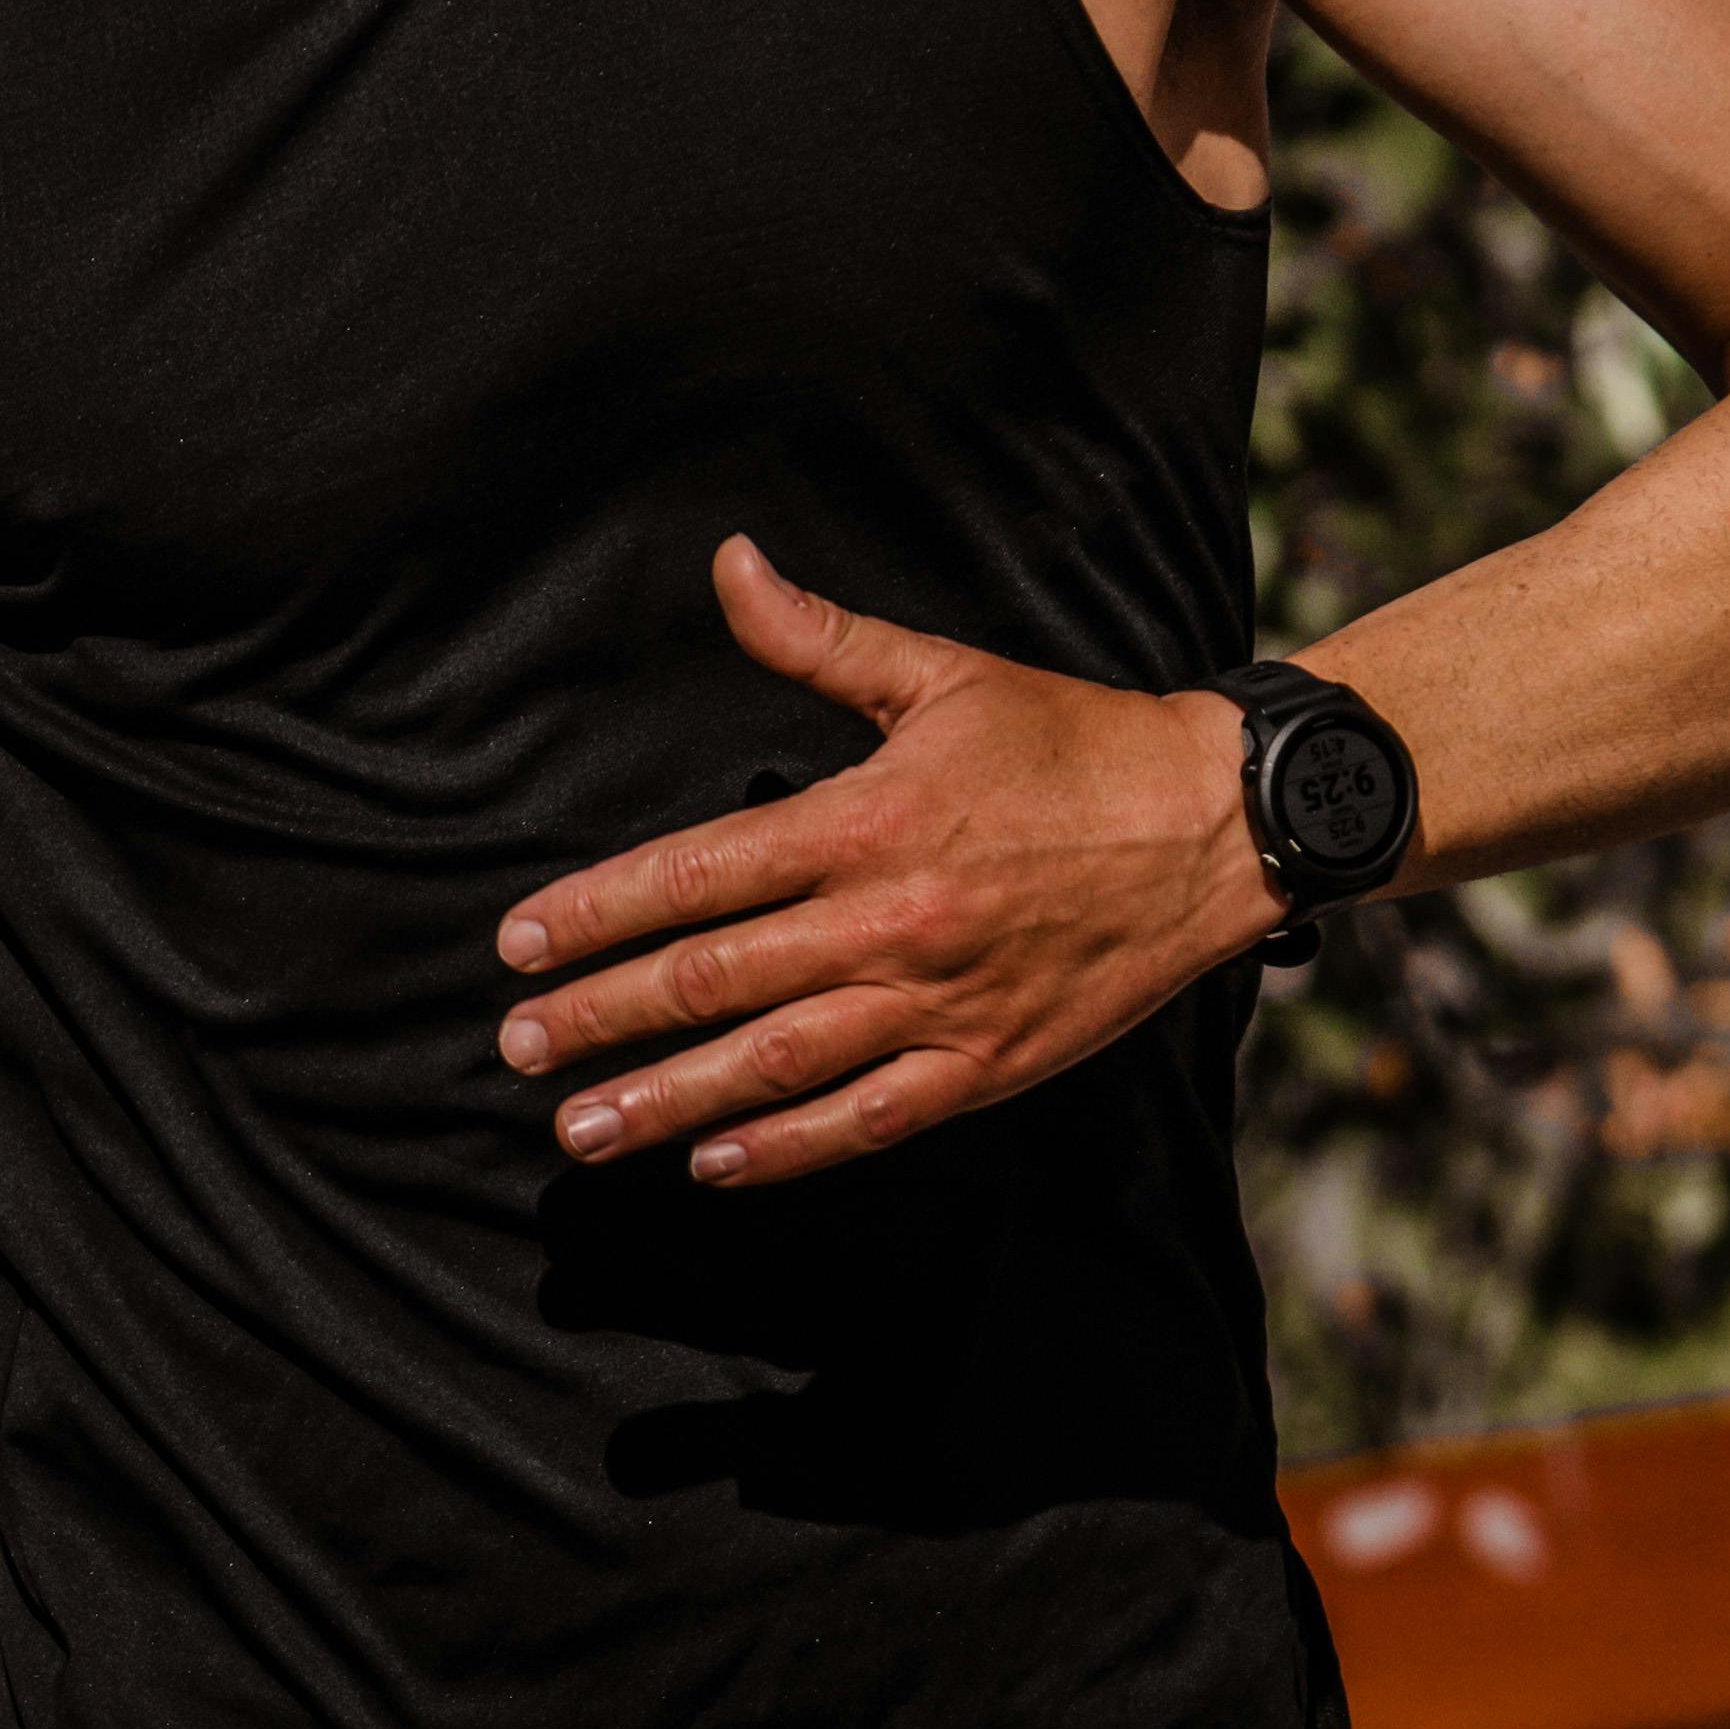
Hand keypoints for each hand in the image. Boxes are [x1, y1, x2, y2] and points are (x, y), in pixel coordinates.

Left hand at [493, 540, 1277, 1188]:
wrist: (1213, 827)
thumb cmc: (1070, 746)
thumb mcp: (941, 674)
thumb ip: (817, 638)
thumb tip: (729, 564)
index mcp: (865, 820)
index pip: (696, 874)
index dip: (596, 914)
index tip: (517, 947)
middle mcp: (889, 920)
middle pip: (713, 980)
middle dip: (602, 1017)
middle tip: (517, 1047)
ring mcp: (936, 1002)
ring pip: (773, 1064)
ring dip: (666, 1100)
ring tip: (581, 1128)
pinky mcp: (985, 1062)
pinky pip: (867, 1119)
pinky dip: (786, 1148)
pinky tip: (713, 1164)